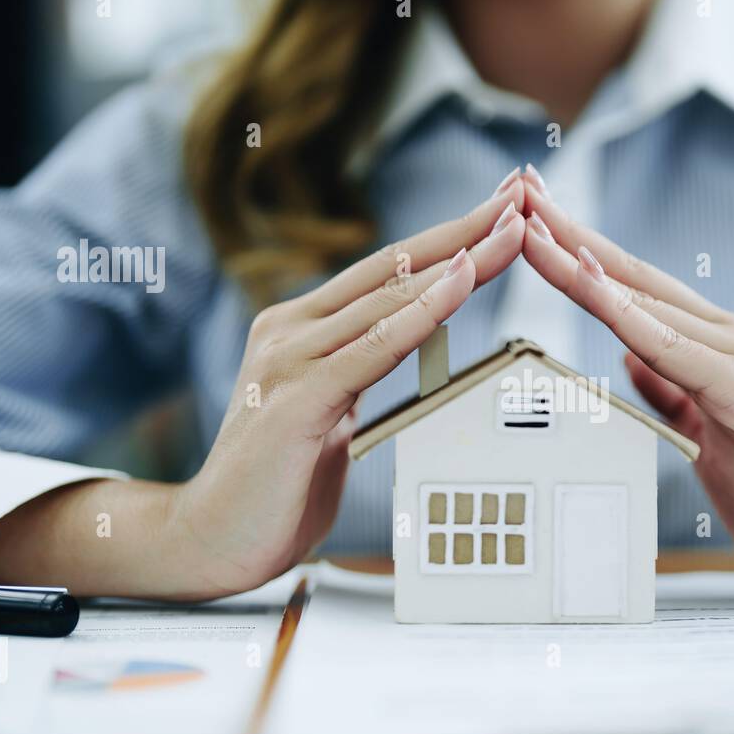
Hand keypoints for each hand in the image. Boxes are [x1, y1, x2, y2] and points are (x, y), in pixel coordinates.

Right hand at [0, 175, 528, 598]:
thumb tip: (403, 347)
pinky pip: (374, 348)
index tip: (500, 212)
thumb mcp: (330, 412)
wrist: (212, 542)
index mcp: (301, 329)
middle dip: (467, 228)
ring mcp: (289, 360)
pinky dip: (422, 313)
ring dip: (461, 259)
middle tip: (522, 191)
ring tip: (512, 227)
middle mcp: (292, 330)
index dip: (449, 238)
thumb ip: (358, 370)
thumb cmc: (276, 484)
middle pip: (395, 267)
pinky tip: (460, 283)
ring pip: (390, 297)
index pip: (388, 272)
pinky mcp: (296, 400)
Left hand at [520, 176, 733, 592]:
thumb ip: (673, 391)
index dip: (581, 255)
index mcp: (716, 349)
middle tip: (520, 188)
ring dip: (586, 266)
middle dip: (571, 235)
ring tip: (534, 227)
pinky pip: (680, 353)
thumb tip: (630, 356)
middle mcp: (732, 340)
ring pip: (649, 305)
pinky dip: (633, 319)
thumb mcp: (708, 435)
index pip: (635, 292)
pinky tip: (595, 291)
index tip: (532, 220)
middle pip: (635, 280)